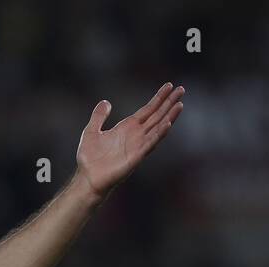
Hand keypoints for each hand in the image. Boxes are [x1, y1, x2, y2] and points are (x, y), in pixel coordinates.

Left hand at [75, 82, 183, 201]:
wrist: (87, 178)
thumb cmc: (89, 159)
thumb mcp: (91, 131)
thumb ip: (99, 116)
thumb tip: (106, 102)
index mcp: (127, 128)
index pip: (147, 110)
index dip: (158, 98)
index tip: (169, 86)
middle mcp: (136, 135)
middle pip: (157, 115)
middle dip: (169, 103)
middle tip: (182, 89)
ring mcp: (137, 146)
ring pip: (158, 128)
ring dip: (169, 116)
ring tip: (180, 104)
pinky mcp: (136, 157)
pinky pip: (150, 143)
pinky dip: (159, 133)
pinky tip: (167, 123)